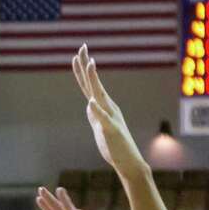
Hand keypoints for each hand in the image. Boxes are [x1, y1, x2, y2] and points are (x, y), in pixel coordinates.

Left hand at [72, 45, 147, 180]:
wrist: (129, 162)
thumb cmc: (115, 146)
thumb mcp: (100, 127)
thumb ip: (95, 115)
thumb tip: (89, 104)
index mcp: (104, 107)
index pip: (91, 86)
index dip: (84, 70)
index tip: (79, 53)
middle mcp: (108, 108)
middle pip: (93, 84)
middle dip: (86, 66)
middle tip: (82, 46)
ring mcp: (110, 118)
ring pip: (100, 96)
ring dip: (94, 80)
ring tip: (89, 64)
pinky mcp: (112, 131)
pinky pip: (104, 119)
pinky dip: (98, 110)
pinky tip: (92, 102)